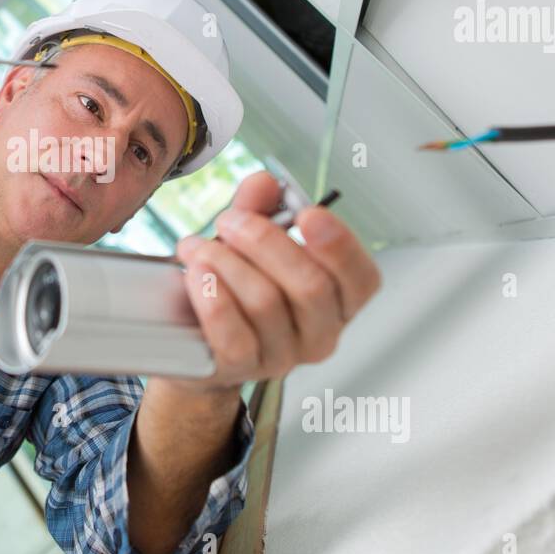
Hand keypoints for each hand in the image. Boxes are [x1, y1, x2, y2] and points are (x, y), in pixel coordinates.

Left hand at [167, 171, 381, 394]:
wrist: (193, 338)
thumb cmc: (234, 285)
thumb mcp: (248, 240)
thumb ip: (259, 208)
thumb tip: (264, 183)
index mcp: (337, 299)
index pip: (361, 278)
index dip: (340, 245)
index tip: (307, 214)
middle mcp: (320, 333)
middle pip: (311, 286)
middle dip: (265, 241)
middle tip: (229, 221)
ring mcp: (283, 356)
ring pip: (266, 303)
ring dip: (226, 263)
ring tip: (197, 247)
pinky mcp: (241, 370)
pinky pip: (234, 337)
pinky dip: (213, 299)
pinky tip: (197, 276)